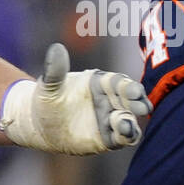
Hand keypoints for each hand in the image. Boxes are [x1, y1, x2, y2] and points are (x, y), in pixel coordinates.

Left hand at [0, 43, 152, 153]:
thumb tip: (56, 47)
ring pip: (129, 119)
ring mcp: (111, 119)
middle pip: (131, 101)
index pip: (120, 83)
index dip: (129, 86)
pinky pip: (124, 137)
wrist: (40, 125)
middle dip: (138, 104)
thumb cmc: (46, 101)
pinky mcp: (110, 137)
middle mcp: (111, 100)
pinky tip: (125, 134)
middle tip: (143, 108)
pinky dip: (128, 135)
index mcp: (100, 83)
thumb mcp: (49, 86)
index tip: (135, 91)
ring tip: (125, 124)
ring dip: (132, 122)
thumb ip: (55, 70)